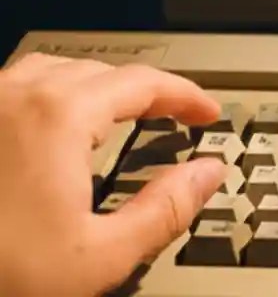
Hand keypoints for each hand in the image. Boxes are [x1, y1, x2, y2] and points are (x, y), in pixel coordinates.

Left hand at [0, 53, 224, 296]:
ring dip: (91, 86)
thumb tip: (206, 174)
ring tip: (114, 112)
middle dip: (142, 90)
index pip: (143, 83)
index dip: (186, 96)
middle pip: (96, 70)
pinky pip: (7, 91)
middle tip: (171, 115)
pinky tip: (45, 131)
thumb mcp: (98, 258)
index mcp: (58, 119)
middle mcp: (12, 100)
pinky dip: (44, 98)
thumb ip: (166, 209)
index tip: (207, 113)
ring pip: (46, 71)